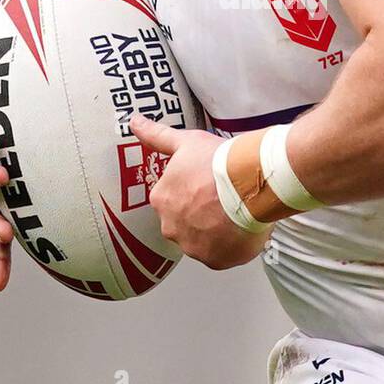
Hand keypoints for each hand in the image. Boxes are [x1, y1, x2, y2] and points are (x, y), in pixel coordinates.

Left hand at [129, 114, 272, 270]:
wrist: (250, 185)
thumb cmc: (218, 164)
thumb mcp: (185, 142)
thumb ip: (157, 136)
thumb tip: (134, 123)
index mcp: (161, 200)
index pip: (173, 200)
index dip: (193, 192)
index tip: (207, 185)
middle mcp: (172, 227)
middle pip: (186, 223)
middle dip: (201, 214)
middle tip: (222, 198)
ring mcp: (193, 247)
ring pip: (203, 240)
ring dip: (215, 231)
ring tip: (235, 212)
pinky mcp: (216, 260)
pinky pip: (221, 255)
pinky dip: (229, 246)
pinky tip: (241, 228)